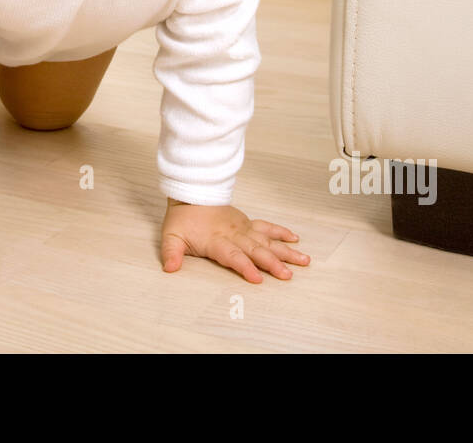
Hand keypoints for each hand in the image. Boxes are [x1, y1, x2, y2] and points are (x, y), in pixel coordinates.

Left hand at [160, 198, 308, 281]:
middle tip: (288, 276)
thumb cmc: (182, 218)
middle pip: (256, 250)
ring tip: (303, 261)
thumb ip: (171, 253)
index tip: (258, 278)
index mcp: (216, 240)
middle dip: (272, 263)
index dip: (245, 267)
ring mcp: (243, 228)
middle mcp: (234, 234)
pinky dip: (281, 232)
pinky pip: (267, 227)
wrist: (191, 193)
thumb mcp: (171, 236)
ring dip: (285, 251)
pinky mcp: (247, 223)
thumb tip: (169, 268)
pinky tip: (295, 240)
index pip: (233, 256)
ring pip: (267, 241)